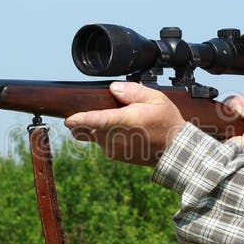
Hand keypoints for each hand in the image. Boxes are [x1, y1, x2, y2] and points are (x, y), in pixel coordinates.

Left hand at [64, 82, 185, 165]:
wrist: (174, 149)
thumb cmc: (166, 122)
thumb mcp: (156, 99)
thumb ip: (133, 91)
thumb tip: (113, 88)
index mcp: (126, 122)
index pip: (98, 120)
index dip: (81, 120)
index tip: (69, 119)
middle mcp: (116, 138)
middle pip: (87, 129)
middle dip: (81, 121)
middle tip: (81, 113)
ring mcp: (114, 148)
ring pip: (92, 135)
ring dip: (94, 127)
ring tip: (114, 119)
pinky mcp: (114, 155)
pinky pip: (101, 142)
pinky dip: (103, 134)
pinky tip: (120, 130)